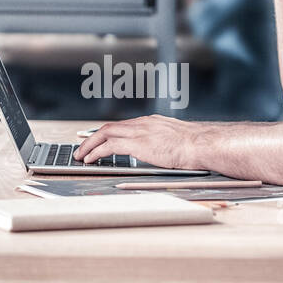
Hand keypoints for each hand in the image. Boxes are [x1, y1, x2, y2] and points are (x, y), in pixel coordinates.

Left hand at [72, 115, 213, 169]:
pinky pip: (109, 146)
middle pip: (109, 127)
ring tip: (81, 155)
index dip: (108, 133)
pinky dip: (96, 152)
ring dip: (89, 145)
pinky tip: (90, 160)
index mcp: (151, 123)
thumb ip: (166, 143)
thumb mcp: (177, 140)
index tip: (98, 140)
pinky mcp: (137, 144)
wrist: (201, 144)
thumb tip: (164, 152)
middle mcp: (143, 123)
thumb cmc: (195, 146)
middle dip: (93, 138)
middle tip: (83, 148)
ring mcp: (139, 132)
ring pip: (105, 133)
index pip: (123, 126)